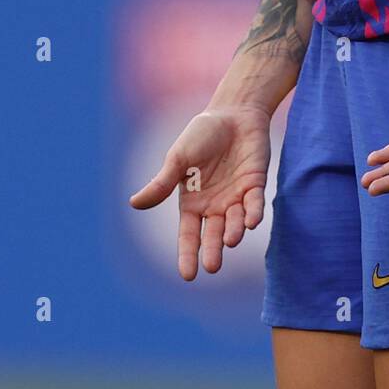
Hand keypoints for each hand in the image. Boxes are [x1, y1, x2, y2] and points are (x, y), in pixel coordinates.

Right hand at [129, 105, 270, 278]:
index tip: (188, 276)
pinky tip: (252, 221)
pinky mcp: (255, 184)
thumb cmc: (201, 135)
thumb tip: (134, 204)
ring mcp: (236, 197)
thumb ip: (162, 183)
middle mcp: (214, 205)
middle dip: (213, 251)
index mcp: (192, 202)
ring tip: (230, 240)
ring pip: (235, 222)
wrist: (232, 113)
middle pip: (213, 235)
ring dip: (234, 231)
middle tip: (212, 267)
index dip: (188, 254)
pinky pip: (254, 203)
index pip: (189, 235)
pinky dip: (254, 213)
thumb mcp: (178, 159)